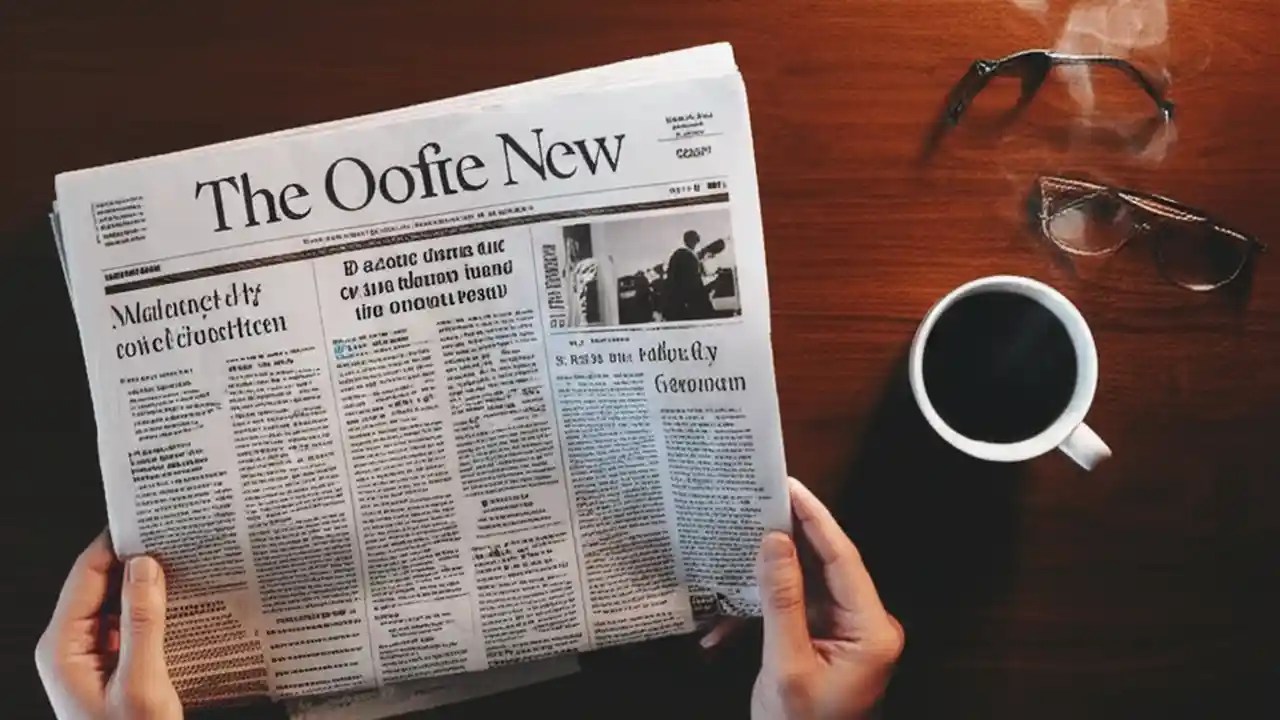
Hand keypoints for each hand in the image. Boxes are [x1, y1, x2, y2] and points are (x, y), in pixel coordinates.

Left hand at [36, 529, 182, 719]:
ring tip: (188, 569)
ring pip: (118, 604)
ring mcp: (89, 657)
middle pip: (102, 585)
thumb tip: (144, 566)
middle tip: (178, 541)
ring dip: (150, 589)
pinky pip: (130, 627)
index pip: (86, 574)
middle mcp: (69, 647)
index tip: (151, 522)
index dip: (118, 543)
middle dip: (139, 563)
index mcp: (62, 646)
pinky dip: (155, 613)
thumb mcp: (142, 683)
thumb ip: (143, 622)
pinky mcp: (110, 667)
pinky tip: (184, 607)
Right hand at [752, 478, 903, 719]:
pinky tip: (729, 614)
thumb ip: (782, 600)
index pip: (844, 559)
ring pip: (808, 583)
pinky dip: (764, 608)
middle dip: (791, 535)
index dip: (815, 519)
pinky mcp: (826, 640)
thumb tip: (776, 541)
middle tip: (760, 499)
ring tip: (739, 542)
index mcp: (872, 630)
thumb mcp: (786, 664)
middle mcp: (867, 625)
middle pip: (828, 564)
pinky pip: (796, 608)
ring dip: (770, 572)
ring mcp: (847, 632)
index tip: (790, 487)